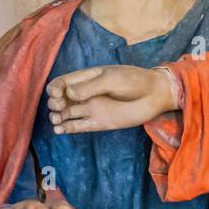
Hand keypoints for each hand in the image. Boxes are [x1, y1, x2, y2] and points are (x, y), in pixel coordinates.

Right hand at [46, 65, 177, 134]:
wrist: (154, 95)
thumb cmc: (135, 81)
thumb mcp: (112, 79)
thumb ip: (91, 86)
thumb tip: (68, 94)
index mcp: (86, 78)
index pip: (61, 83)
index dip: (54, 89)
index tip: (58, 94)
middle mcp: (85, 94)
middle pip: (59, 99)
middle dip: (54, 103)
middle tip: (61, 106)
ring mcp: (91, 108)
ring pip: (65, 114)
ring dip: (56, 117)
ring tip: (57, 120)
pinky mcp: (97, 122)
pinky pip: (76, 126)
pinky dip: (65, 128)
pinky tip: (59, 130)